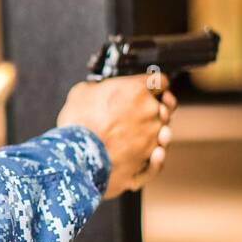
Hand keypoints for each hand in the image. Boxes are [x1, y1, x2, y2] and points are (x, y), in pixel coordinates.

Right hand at [56, 74, 176, 198]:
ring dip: (154, 133)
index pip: (160, 81)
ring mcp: (151, 137)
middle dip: (154, 110)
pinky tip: (149, 155)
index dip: (154, 86)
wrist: (76, 155)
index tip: (149, 89)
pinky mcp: (148, 159)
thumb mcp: (81, 91)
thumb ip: (98, 88)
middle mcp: (150, 112)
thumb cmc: (78, 123)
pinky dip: (155, 158)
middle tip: (137, 114)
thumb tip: (97, 91)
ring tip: (136, 136)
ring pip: (163, 133)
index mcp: (137, 90)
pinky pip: (158, 159)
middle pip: (164, 108)